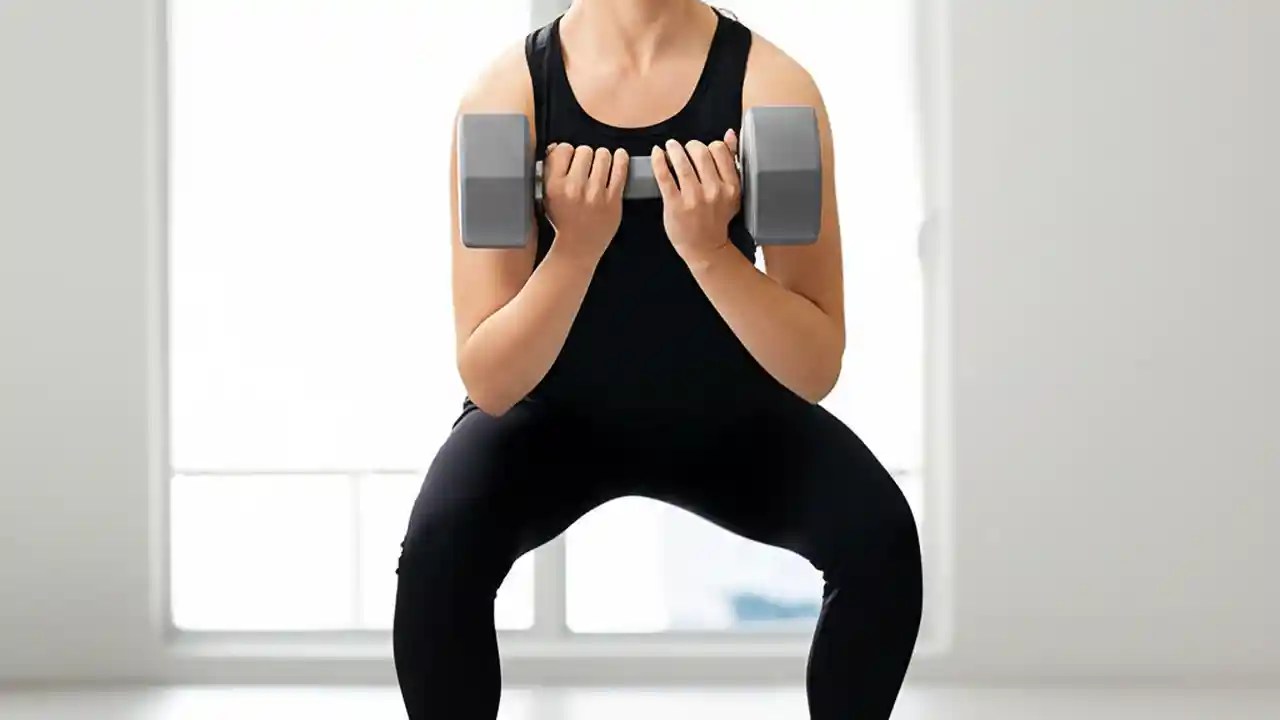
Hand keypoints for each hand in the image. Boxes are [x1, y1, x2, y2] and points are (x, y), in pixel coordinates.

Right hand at [542, 143, 628, 263]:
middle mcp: (575, 188)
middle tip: (588, 167)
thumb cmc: (563, 221)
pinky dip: (621, 159)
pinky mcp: (613, 200)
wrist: (578, 247)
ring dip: (603, 158)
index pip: (564, 149)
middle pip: (585, 150)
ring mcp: (595, 194)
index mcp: (554, 185)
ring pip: (604, 155)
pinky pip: (620, 169)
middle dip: (587, 156)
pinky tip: (620, 156)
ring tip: (601, 166)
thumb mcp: (546, 196)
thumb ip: (550, 171)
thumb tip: (557, 147)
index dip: (569, 152)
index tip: (572, 159)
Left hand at [651, 129, 740, 265]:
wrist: (706, 249)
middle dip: (690, 146)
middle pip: (700, 152)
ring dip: (674, 149)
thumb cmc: (717, 219)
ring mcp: (693, 198)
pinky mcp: (675, 204)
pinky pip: (664, 175)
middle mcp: (714, 191)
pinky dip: (658, 160)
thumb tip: (730, 134)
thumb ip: (731, 162)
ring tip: (670, 148)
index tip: (701, 152)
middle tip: (684, 149)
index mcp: (731, 186)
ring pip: (682, 162)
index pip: (719, 150)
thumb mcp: (731, 192)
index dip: (708, 146)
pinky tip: (657, 153)